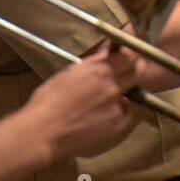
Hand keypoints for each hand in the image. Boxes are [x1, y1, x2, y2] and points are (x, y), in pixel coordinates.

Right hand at [23, 45, 139, 160]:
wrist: (44, 131)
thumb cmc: (49, 101)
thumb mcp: (69, 72)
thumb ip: (93, 61)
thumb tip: (107, 49)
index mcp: (100, 70)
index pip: (129, 56)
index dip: (130, 54)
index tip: (129, 54)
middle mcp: (113, 86)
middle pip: (135, 72)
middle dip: (130, 71)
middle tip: (119, 75)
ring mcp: (117, 106)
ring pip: (127, 93)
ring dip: (118, 93)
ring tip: (97, 101)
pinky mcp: (117, 124)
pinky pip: (124, 112)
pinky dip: (116, 111)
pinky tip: (99, 114)